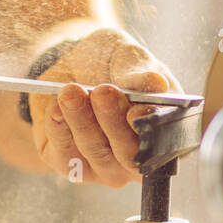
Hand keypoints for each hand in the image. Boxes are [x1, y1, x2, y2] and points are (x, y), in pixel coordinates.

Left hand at [29, 29, 180, 187]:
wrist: (71, 67)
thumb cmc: (110, 64)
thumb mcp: (126, 56)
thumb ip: (139, 70)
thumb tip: (157, 83)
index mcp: (166, 132)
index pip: (166, 143)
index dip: (151, 131)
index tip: (135, 112)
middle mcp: (140, 158)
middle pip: (129, 154)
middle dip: (113, 122)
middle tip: (103, 92)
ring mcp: (105, 167)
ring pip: (96, 151)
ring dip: (82, 120)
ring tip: (71, 91)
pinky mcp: (72, 166)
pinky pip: (66, 154)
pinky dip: (60, 128)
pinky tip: (56, 106)